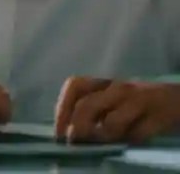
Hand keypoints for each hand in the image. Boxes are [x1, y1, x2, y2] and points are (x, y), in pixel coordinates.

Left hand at [55, 77, 179, 143]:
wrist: (179, 100)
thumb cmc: (141, 102)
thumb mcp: (115, 99)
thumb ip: (95, 109)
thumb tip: (70, 132)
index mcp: (106, 83)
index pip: (75, 86)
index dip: (62, 108)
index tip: (59, 131)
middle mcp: (120, 88)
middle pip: (87, 106)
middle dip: (77, 127)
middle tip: (75, 142)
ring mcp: (139, 101)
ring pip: (111, 123)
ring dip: (103, 137)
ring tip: (105, 142)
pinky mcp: (158, 117)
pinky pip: (136, 135)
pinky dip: (129, 142)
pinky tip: (130, 142)